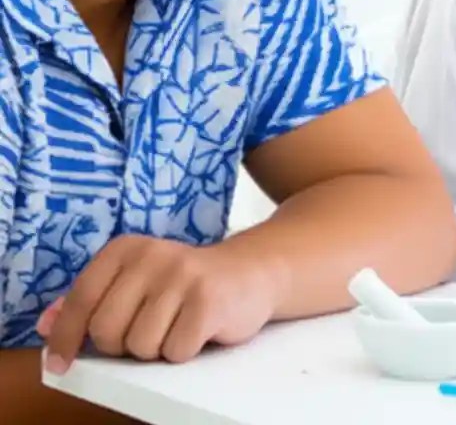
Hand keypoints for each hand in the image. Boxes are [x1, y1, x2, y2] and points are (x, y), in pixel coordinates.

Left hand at [36, 235, 282, 373]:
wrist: (253, 271)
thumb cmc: (187, 283)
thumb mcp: (136, 282)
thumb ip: (92, 301)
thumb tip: (46, 323)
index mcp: (126, 249)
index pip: (81, 300)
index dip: (66, 338)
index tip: (60, 363)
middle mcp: (152, 256)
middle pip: (107, 331)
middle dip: (124, 345)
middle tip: (148, 331)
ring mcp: (182, 276)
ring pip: (141, 346)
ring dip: (158, 349)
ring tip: (177, 327)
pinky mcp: (209, 301)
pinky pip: (175, 352)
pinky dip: (184, 352)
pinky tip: (198, 331)